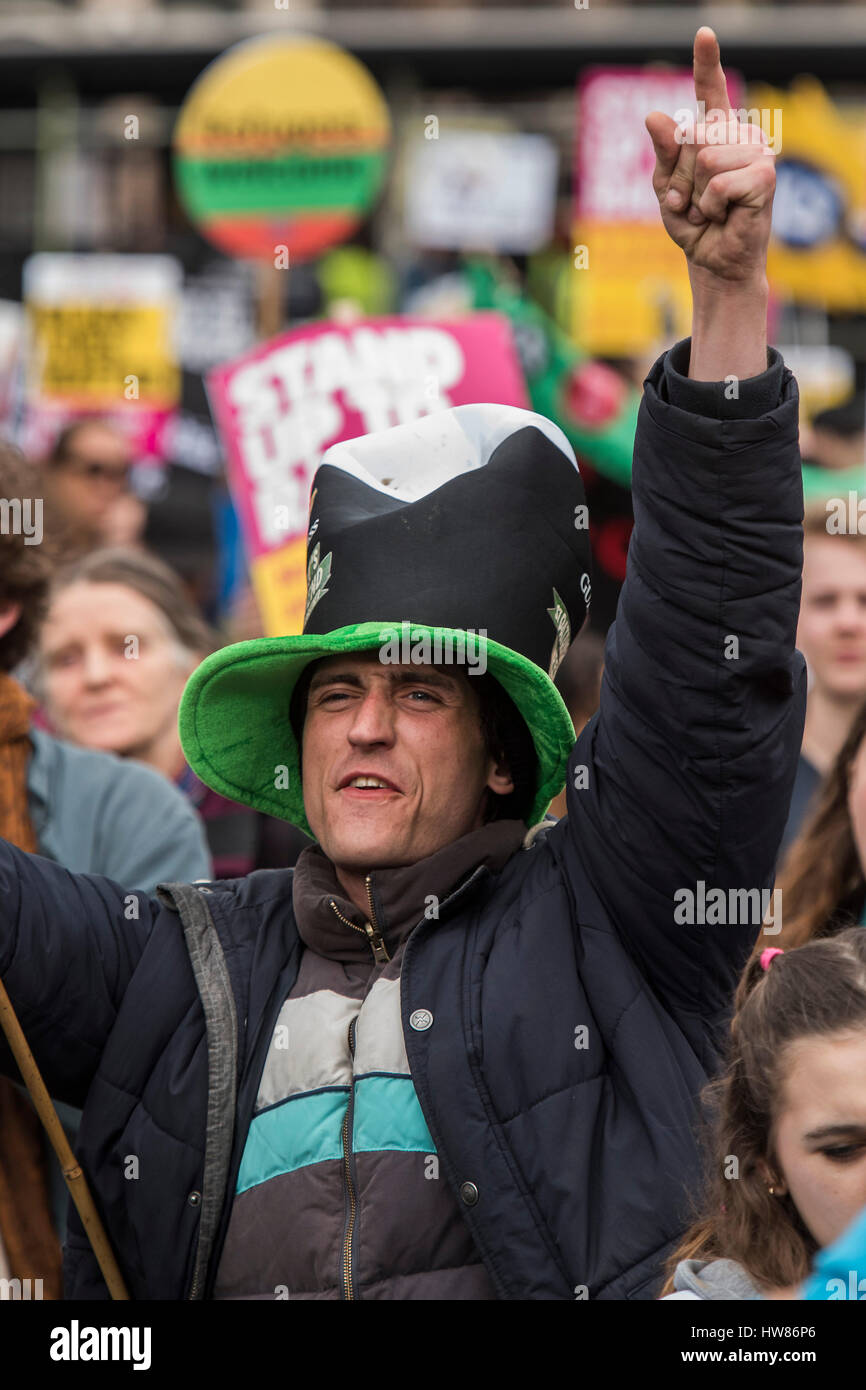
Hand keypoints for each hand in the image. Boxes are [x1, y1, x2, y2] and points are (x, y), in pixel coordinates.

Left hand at [645, 27, 774, 286]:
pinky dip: (711, 206)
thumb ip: (663, 153)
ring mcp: (756, 152)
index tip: (704, 33)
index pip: (710, 91)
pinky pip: (717, 182)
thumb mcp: (667, 187)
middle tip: (696, 202)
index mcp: (715, 133)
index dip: (706, 62)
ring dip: (697, 195)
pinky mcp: (764, 176)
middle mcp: (739, 136)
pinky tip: (723, 215)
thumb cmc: (693, 224)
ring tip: (711, 210)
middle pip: (693, 136)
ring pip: (705, 158)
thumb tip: (654, 115)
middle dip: (681, 177)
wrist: (713, 261)